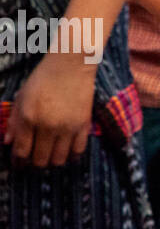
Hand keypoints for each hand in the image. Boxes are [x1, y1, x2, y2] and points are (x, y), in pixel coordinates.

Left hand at [4, 52, 96, 167]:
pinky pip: (78, 150)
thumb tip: (8, 143)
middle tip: (34, 159)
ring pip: (59, 159)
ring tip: (50, 157)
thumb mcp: (21, 97)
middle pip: (40, 159)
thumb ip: (13, 121)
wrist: (72, 64)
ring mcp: (67, 126)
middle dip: (35, 164)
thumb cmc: (43, 78)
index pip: (21, 152)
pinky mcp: (84, 124)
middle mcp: (48, 125)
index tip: (19, 163)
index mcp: (29, 118)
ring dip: (52, 162)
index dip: (18, 162)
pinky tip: (67, 154)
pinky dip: (72, 156)